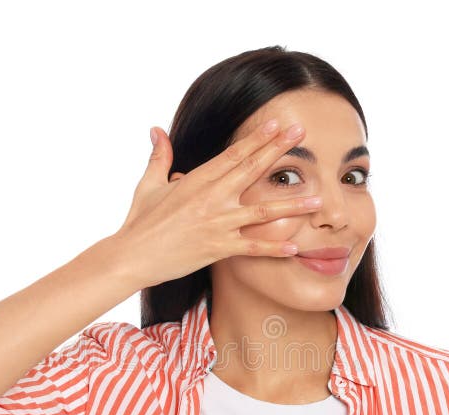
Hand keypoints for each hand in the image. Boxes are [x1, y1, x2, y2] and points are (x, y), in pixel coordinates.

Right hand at [112, 119, 321, 288]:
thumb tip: (156, 131)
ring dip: (291, 205)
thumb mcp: (148, 185)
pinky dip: (273, 248)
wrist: (132, 257)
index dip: (258, 137)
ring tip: (316, 200)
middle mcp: (212, 199)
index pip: (234, 154)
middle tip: (301, 132)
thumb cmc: (140, 222)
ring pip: (261, 212)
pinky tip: (294, 247)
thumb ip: (159, 157)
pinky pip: (251, 248)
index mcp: (197, 180)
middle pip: (252, 169)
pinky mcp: (217, 249)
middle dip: (278, 150)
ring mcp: (217, 224)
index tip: (278, 123)